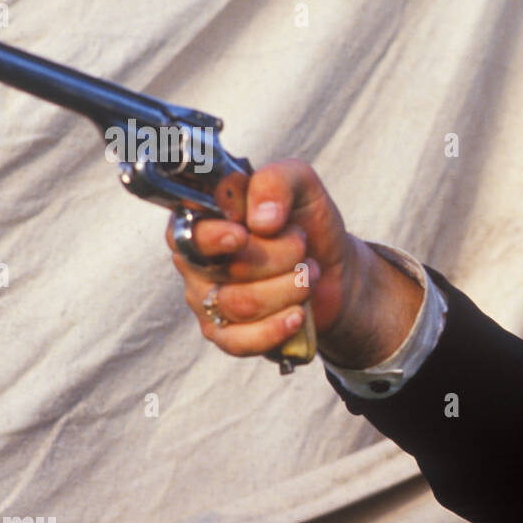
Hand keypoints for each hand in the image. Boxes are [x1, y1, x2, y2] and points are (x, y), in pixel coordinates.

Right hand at [167, 158, 355, 360]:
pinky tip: (298, 314)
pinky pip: (241, 341)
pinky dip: (276, 328)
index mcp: (203, 219)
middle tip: (302, 246)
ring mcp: (208, 301)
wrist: (336, 272)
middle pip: (226, 269)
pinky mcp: (227, 335)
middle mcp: (196, 262)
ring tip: (310, 273)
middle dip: (279, 256)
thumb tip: (261, 219)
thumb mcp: (301, 186)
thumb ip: (277, 181)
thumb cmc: (306, 225)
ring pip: (241, 304)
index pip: (187, 231)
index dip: (212, 237)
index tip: (243, 234)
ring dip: (290, 287)